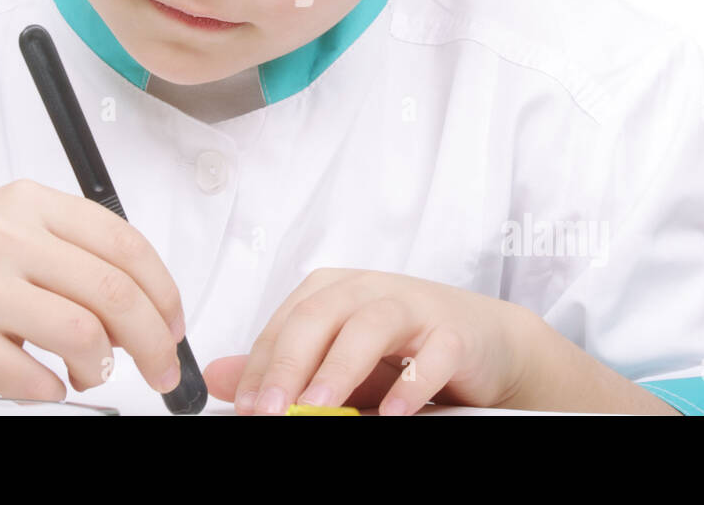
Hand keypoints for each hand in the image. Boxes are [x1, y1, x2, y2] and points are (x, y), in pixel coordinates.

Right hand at [0, 178, 186, 401]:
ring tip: (88, 373)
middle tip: (159, 368)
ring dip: (101, 368)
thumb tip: (146, 304)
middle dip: (153, 341)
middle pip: (115, 292)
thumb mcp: (6, 229)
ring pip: (84, 334)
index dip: (164, 291)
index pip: (124, 244)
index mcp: (26, 203)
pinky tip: (42, 381)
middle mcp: (4, 236)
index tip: (173, 324)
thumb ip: (70, 252)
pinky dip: (52, 389)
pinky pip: (34, 378)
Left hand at [202, 268, 530, 414]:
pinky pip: (431, 354)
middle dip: (288, 366)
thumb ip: (281, 368)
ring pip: (369, 325)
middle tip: (269, 409)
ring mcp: (414, 307)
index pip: (285, 324)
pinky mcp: (454, 333)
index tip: (246, 407)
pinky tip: (391, 413)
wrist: (486, 342)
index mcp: (332, 291)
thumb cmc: (405, 348)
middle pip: (318, 316)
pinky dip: (410, 383)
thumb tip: (216, 376)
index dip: (260, 367)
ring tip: (317, 406)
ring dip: (339, 369)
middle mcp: (368, 289)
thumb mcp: (335, 359)